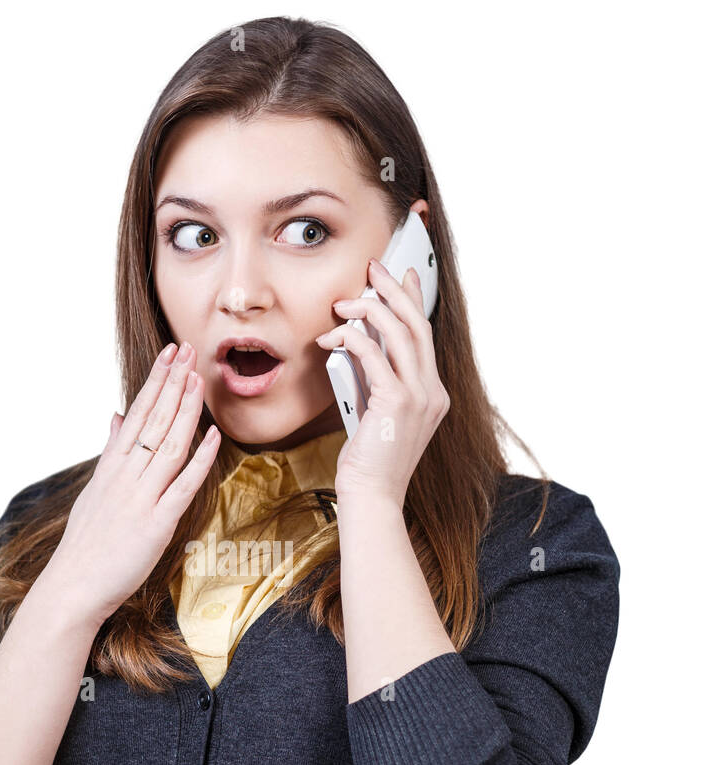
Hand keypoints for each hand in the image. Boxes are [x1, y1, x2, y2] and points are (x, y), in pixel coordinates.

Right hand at [36, 341, 220, 628]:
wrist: (73, 586)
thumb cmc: (86, 544)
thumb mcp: (94, 490)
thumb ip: (110, 452)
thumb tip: (116, 416)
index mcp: (111, 468)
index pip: (137, 414)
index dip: (156, 382)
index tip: (171, 354)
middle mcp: (125, 477)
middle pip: (153, 421)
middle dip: (173, 383)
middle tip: (190, 349)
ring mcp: (140, 498)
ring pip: (168, 445)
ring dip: (185, 410)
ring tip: (199, 379)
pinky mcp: (156, 524)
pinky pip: (182, 486)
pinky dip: (199, 459)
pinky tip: (213, 436)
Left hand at [316, 258, 449, 511]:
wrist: (371, 497)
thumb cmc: (368, 462)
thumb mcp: (374, 413)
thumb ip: (373, 381)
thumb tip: (355, 346)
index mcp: (433, 394)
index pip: (425, 336)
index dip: (414, 300)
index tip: (402, 273)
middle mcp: (433, 391)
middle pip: (417, 325)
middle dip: (393, 290)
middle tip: (373, 267)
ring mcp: (419, 397)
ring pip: (399, 333)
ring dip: (369, 310)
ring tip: (342, 303)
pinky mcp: (397, 403)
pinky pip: (374, 354)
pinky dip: (352, 339)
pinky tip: (332, 337)